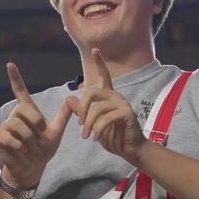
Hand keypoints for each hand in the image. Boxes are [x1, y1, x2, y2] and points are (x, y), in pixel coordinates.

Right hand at [0, 63, 73, 187]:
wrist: (32, 168)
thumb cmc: (42, 150)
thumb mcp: (56, 133)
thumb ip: (63, 116)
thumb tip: (72, 98)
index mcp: (28, 112)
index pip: (20, 92)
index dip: (15, 79)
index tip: (10, 64)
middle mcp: (15, 116)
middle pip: (24, 109)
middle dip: (35, 122)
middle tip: (39, 134)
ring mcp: (5, 126)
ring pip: (19, 126)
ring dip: (29, 140)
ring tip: (29, 147)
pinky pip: (11, 138)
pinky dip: (20, 147)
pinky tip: (21, 151)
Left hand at [65, 49, 148, 165]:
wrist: (129, 149)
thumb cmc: (111, 135)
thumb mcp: (92, 123)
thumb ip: (82, 111)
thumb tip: (68, 98)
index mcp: (107, 96)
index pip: (103, 76)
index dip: (99, 63)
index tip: (95, 49)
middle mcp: (115, 96)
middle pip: (91, 92)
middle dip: (81, 109)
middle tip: (80, 126)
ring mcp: (122, 103)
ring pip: (96, 108)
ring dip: (88, 124)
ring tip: (87, 136)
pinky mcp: (127, 113)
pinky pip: (105, 118)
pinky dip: (97, 130)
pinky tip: (96, 138)